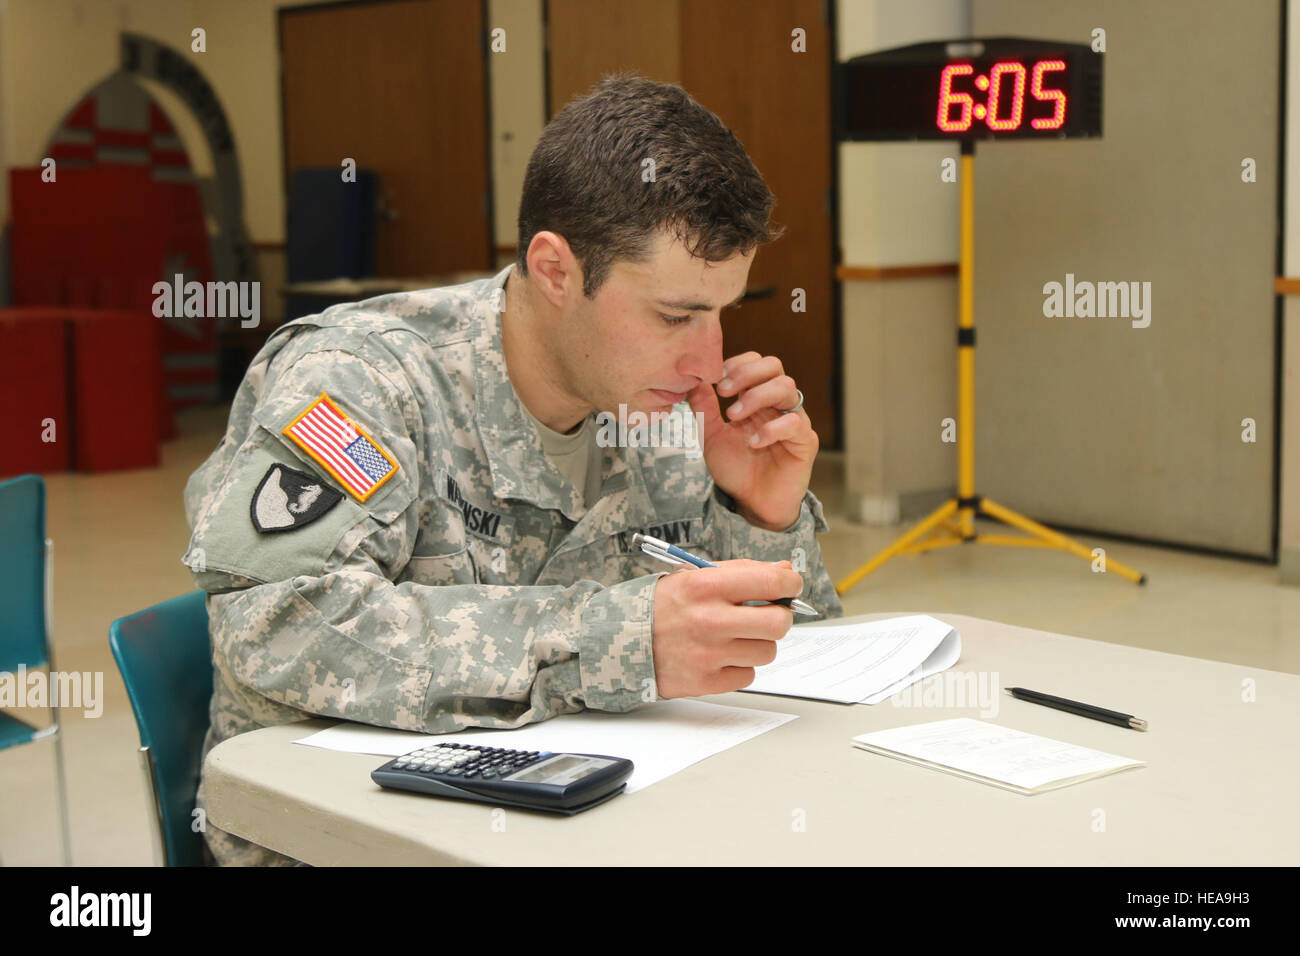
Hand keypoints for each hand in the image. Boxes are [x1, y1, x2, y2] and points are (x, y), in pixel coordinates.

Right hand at [651, 559, 802, 698]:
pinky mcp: (706, 682)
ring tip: (734, 637)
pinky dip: (740, 666)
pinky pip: (748, 674)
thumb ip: (742, 571)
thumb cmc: (663, 606)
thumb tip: (784, 573)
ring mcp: (708, 654)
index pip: (771, 583)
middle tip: (768, 615)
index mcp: (707, 586)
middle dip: (780, 617)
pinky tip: (720, 656)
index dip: (790, 584)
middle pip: (778, 623)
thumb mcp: (695, 576)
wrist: (620, 641)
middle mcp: (709, 620)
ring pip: (767, 651)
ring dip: (757, 643)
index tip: (790, 586)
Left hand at [687, 352, 816, 530]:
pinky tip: (752, 442)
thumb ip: (704, 409)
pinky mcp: (805, 442)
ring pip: (787, 388)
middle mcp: (778, 405)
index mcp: (759, 398)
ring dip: (757, 396)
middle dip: (747, 374)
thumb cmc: (737, 468)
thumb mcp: (712, 436)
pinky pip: (794, 424)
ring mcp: (794, 421)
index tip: (718, 379)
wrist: (752, 504)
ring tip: (734, 416)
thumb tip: (693, 380)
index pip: (758, 363)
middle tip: (724, 391)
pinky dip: (771, 429)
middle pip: (775, 366)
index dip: (739, 364)